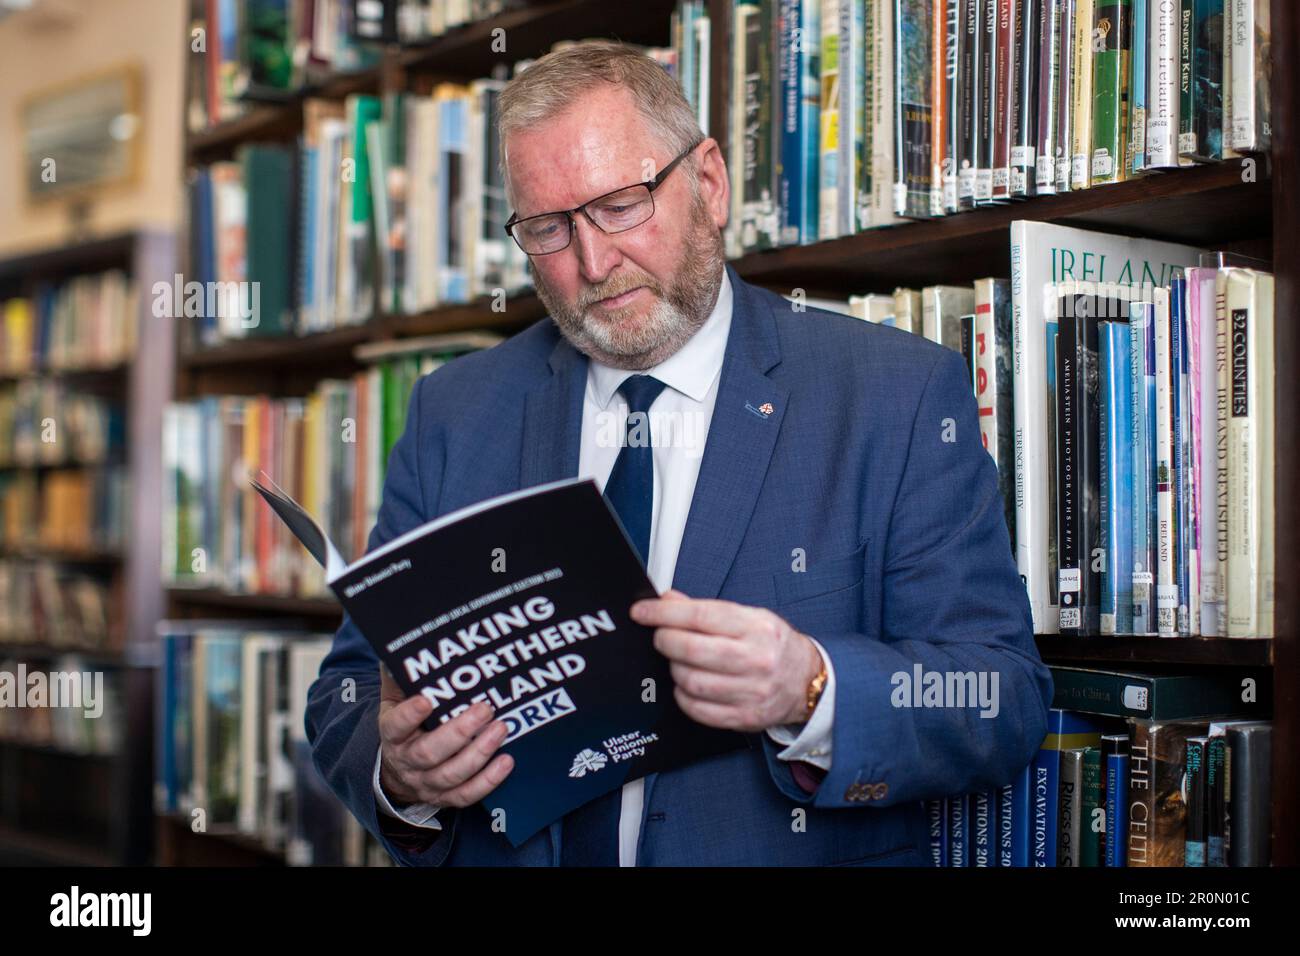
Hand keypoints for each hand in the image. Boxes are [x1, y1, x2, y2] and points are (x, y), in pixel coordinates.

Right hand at [377, 666, 514, 808]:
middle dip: (459, 732)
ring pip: (451, 774)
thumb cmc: (405, 726)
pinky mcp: (446, 798)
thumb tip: (402, 645)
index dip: (410, 715)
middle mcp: (408, 762)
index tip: (426, 699)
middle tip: (485, 709)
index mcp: (393, 735)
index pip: (396, 726)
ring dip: (479, 753)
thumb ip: (400, 675)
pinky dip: (488, 780)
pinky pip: (467, 795)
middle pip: (430, 752)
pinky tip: (507, 761)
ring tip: (502, 729)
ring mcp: (427, 783)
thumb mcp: (395, 700)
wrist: (397, 771)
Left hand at [631, 589, 823, 731]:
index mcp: (756, 627)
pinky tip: (686, 685)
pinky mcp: (745, 717)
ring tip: (678, 661)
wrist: (808, 681)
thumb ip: (707, 610)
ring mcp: (751, 691)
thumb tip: (668, 601)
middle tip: (659, 637)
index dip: (662, 613)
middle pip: (691, 650)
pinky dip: (683, 696)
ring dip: (674, 669)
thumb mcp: (748, 617)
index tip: (641, 611)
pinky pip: (699, 709)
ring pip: (691, 681)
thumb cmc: (773, 645)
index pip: (699, 616)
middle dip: (664, 641)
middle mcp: (755, 659)